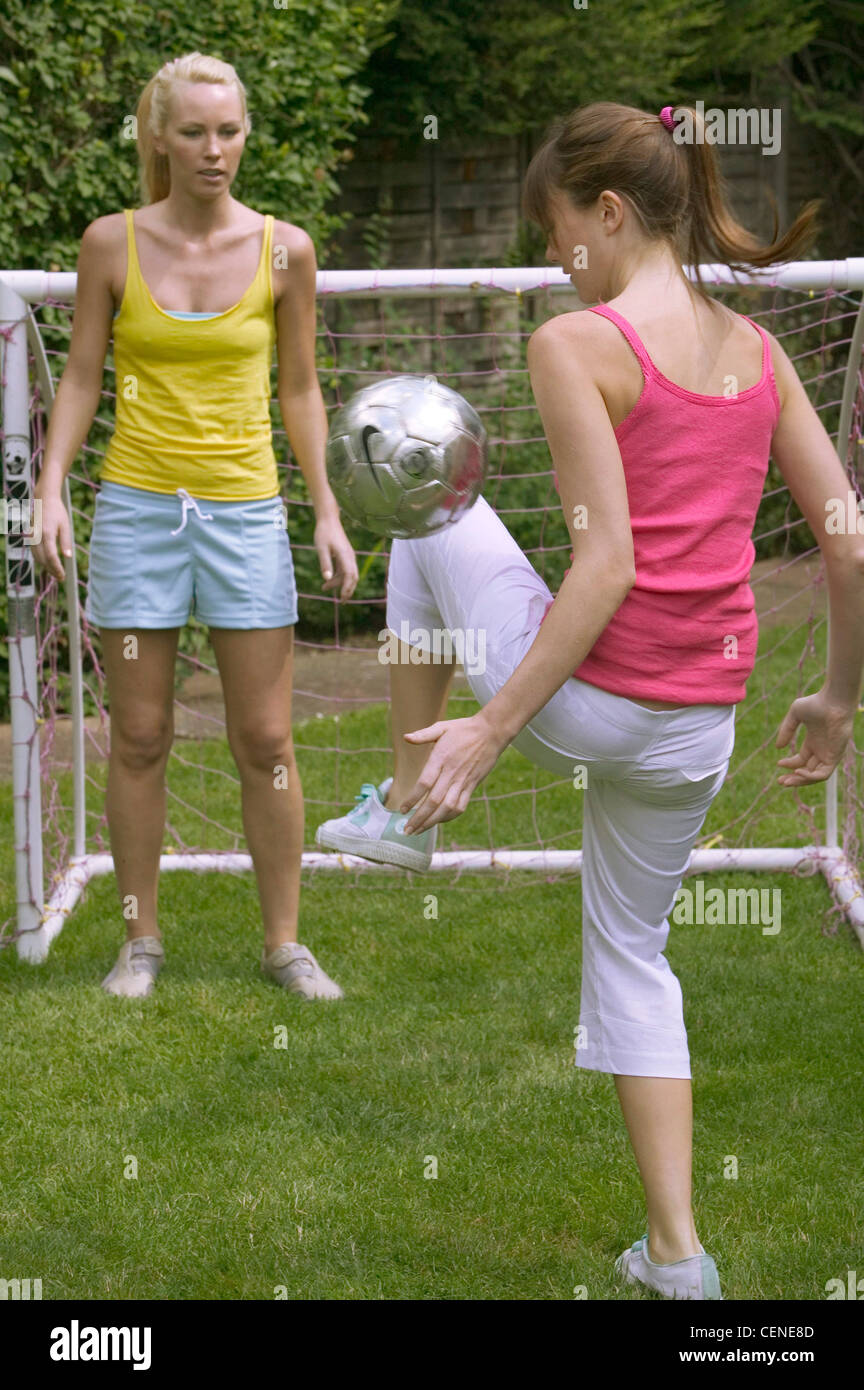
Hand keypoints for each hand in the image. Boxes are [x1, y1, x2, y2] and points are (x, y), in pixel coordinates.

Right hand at [31, 491, 71, 581]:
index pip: (51, 556)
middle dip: (52, 570)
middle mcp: (36, 536)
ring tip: (57, 573)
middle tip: (61, 578)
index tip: (63, 576)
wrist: (44, 500)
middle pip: (42, 559)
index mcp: (46, 533)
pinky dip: (41, 560)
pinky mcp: (30, 537)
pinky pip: (34, 552)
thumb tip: (68, 557)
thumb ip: (66, 542)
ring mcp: (31, 537)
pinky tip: (49, 564)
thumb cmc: (57, 512)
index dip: (57, 568)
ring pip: (37, 557)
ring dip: (46, 567)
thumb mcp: (66, 526)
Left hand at [314, 514, 357, 600]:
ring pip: (348, 575)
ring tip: (324, 588)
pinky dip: (338, 577)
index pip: (350, 575)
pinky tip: (328, 580)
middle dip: (348, 590)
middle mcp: (350, 557)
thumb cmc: (323, 533)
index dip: (347, 588)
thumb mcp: (321, 548)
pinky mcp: (345, 555)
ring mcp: (349, 556)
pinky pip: (345, 570)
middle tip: (341, 602)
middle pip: (353, 578)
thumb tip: (326, 579)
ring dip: (339, 583)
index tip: (342, 598)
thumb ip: (325, 563)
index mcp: (345, 555)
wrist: (328, 520)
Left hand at [399, 711, 508, 832]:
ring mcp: (463, 781)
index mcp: (441, 758)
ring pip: (447, 808)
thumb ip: (422, 735)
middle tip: (407, 830)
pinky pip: (460, 806)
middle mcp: (451, 773)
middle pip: (433, 801)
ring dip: (432, 822)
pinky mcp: (472, 785)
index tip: (402, 810)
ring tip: (419, 831)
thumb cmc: (464, 729)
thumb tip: (406, 738)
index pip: (424, 784)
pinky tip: (438, 821)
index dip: (412, 799)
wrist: (492, 732)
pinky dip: (448, 817)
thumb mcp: (442, 727)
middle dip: (419, 818)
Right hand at [775, 689, 856, 785]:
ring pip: (815, 777)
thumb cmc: (817, 703)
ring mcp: (829, 754)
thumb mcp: (795, 715)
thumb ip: (786, 730)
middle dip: (794, 778)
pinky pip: (823, 774)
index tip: (778, 763)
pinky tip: (798, 772)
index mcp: (814, 741)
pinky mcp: (835, 757)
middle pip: (808, 771)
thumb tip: (778, 747)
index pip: (801, 760)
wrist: (834, 702)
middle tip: (780, 782)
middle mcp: (822, 750)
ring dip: (801, 781)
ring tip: (787, 781)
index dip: (789, 764)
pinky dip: (811, 777)